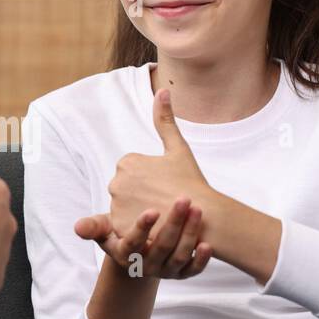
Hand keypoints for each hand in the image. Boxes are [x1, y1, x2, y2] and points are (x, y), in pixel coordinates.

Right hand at [76, 196, 211, 279]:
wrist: (139, 255)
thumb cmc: (120, 234)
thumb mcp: (105, 230)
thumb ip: (93, 227)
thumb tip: (78, 227)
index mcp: (126, 254)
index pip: (133, 243)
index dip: (142, 228)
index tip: (152, 209)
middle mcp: (145, 266)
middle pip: (161, 247)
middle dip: (174, 223)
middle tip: (184, 199)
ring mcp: (164, 272)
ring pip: (179, 256)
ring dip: (190, 235)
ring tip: (198, 211)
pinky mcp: (180, 275)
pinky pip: (192, 270)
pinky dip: (201, 260)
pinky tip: (207, 244)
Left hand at [109, 87, 211, 241]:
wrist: (202, 217)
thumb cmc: (191, 182)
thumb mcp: (178, 148)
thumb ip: (165, 120)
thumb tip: (162, 89)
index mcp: (127, 162)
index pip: (133, 173)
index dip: (152, 181)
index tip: (166, 185)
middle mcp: (116, 182)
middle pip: (128, 192)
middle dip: (143, 197)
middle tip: (166, 200)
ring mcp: (117, 207)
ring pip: (127, 210)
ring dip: (140, 213)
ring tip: (162, 215)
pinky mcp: (121, 229)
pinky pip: (125, 227)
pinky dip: (137, 229)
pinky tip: (154, 228)